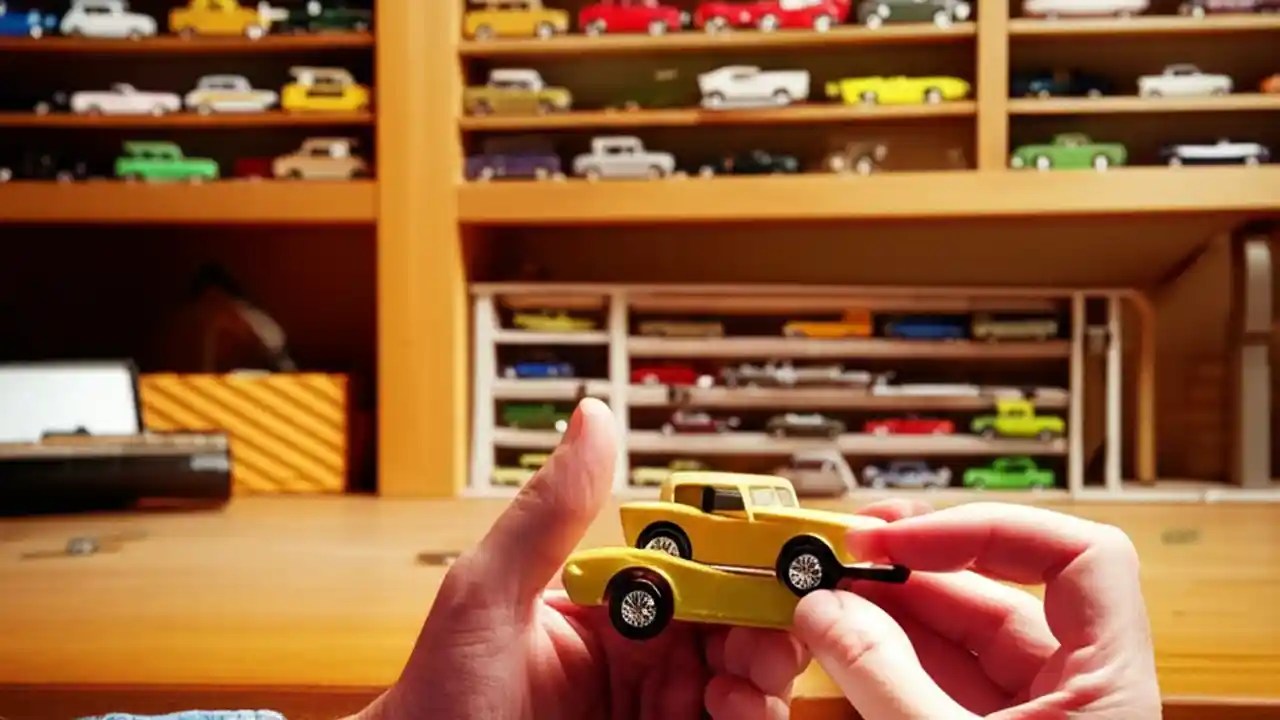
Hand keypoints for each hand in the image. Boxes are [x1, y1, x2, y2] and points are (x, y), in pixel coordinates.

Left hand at [355, 399, 808, 719]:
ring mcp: (649, 709)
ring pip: (741, 684)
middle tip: (770, 632)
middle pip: (728, 629)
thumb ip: (548, 513)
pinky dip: (749, 717)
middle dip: (762, 625)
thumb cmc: (436, 700)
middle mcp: (634, 658)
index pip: (688, 573)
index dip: (733, 563)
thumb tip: (592, 421)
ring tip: (750, 681)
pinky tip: (738, 711)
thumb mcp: (486, 593)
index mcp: (602, 606)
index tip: (765, 559)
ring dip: (763, 676)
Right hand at [792, 501, 1160, 718]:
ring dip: (890, 610)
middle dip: (914, 567)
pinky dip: (889, 657)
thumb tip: (829, 610)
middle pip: (997, 591)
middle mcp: (1076, 692)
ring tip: (830, 595)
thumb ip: (885, 678)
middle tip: (847, 554)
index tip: (910, 535)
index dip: (989, 528)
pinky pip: (938, 681)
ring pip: (959, 638)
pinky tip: (845, 641)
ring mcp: (1033, 717)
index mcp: (1108, 685)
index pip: (1077, 555)